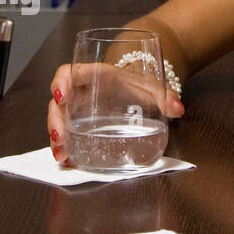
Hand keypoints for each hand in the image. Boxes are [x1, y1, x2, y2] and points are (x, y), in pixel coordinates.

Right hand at [46, 60, 184, 166]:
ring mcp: (77, 109)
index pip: (69, 72)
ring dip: (56, 138)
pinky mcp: (80, 124)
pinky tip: (67, 160)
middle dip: (55, 119)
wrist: (138, 85)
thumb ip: (165, 96)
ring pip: (58, 121)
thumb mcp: (151, 86)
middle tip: (60, 137)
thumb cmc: (139, 82)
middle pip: (57, 102)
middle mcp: (81, 91)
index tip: (61, 95)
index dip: (60, 82)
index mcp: (95, 74)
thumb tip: (178, 109)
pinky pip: (67, 134)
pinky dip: (65, 147)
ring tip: (61, 155)